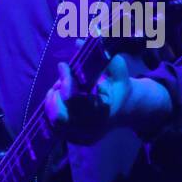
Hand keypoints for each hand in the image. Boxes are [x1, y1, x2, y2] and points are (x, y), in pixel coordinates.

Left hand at [43, 53, 170, 144]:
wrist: (128, 108)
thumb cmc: (120, 85)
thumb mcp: (116, 67)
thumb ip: (100, 55)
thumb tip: (77, 42)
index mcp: (104, 111)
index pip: (73, 100)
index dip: (65, 81)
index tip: (63, 65)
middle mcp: (92, 128)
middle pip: (59, 116)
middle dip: (55, 95)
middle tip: (59, 82)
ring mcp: (84, 137)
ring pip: (55, 121)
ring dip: (53, 102)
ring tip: (61, 89)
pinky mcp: (77, 140)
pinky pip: (57, 127)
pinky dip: (55, 111)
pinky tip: (63, 100)